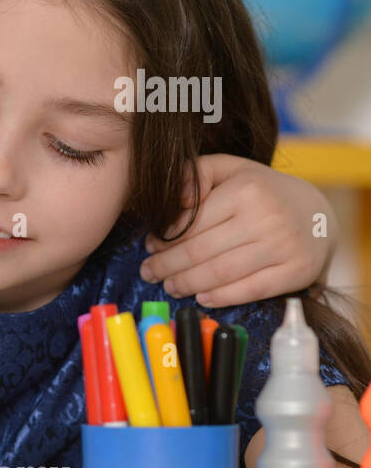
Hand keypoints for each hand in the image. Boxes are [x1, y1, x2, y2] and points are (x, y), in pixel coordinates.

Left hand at [139, 154, 334, 306]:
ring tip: (170, 286)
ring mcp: (284, 248)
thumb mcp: (229, 169)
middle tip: (149, 272)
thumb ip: (195, 174)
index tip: (149, 246)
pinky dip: (221, 297)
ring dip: (186, 284)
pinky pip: (249, 290)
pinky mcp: (296, 272)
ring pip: (219, 274)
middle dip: (167, 265)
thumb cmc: (261, 191)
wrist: (318, 215)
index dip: (164, 239)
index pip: (190, 223)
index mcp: (246, 190)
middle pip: (200, 251)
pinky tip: (201, 297)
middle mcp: (266, 219)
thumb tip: (173, 200)